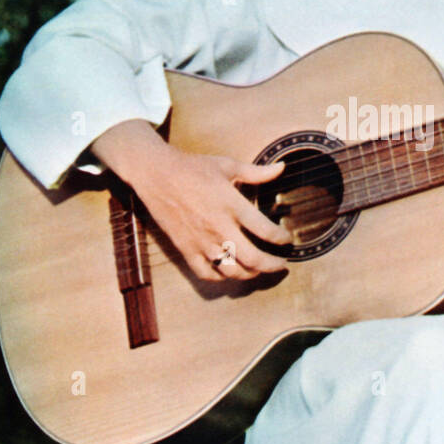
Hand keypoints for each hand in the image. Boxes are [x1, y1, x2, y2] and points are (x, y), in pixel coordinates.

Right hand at [90, 119, 291, 282]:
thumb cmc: (193, 167)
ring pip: (231, 271)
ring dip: (249, 274)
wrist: (156, 174)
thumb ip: (257, 172)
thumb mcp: (227, 165)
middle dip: (272, 265)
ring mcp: (201, 240)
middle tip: (281, 265)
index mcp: (232, 204)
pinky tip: (229, 270)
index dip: (282, 239)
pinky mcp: (185, 248)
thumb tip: (282, 168)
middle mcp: (219, 226)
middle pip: (253, 258)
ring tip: (258, 269)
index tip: (286, 240)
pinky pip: (206, 273)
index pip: (265, 230)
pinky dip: (221, 277)